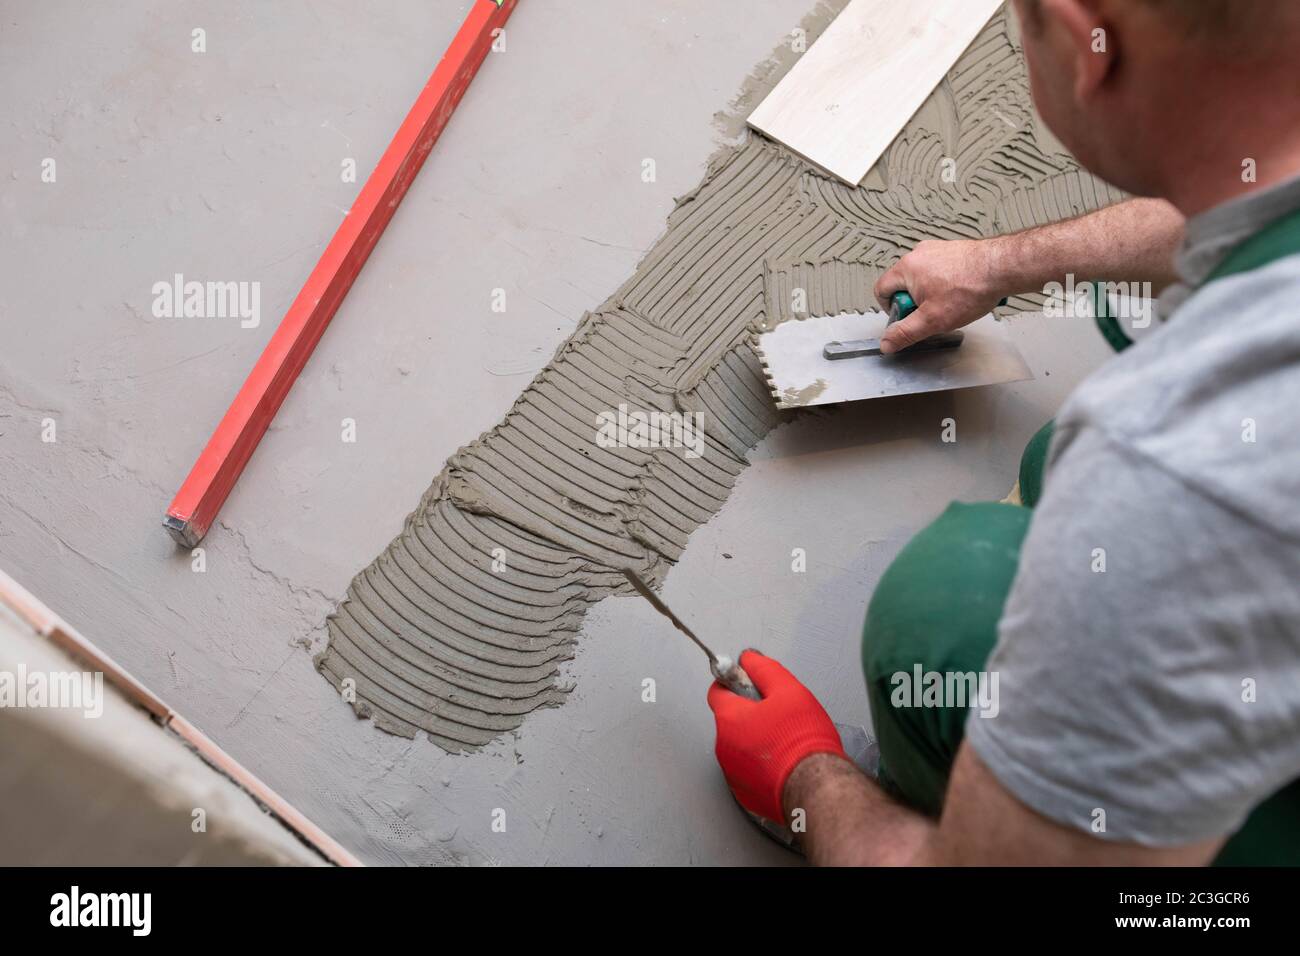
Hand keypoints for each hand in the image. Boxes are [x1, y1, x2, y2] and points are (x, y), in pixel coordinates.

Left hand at [707, 650, 845, 823]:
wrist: (817, 788)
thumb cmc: (804, 742)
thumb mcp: (789, 690)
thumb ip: (764, 670)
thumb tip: (749, 659)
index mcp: (730, 717)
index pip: (717, 691)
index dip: (734, 683)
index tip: (748, 683)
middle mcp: (724, 746)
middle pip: (731, 720)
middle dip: (750, 715)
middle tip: (779, 716)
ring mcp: (733, 772)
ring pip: (740, 747)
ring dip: (757, 741)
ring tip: (786, 743)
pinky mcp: (745, 793)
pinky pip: (749, 771)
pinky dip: (762, 766)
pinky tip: (784, 764)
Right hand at [874, 238, 1006, 353]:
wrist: (1002, 268)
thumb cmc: (970, 288)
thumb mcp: (931, 320)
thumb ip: (905, 333)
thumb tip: (887, 343)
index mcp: (906, 268)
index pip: (881, 290)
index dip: (890, 310)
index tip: (907, 319)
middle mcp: (918, 254)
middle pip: (902, 285)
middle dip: (914, 303)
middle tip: (932, 313)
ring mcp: (936, 249)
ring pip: (921, 279)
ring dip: (930, 294)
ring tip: (950, 302)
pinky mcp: (951, 249)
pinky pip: (938, 271)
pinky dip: (944, 284)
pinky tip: (960, 293)